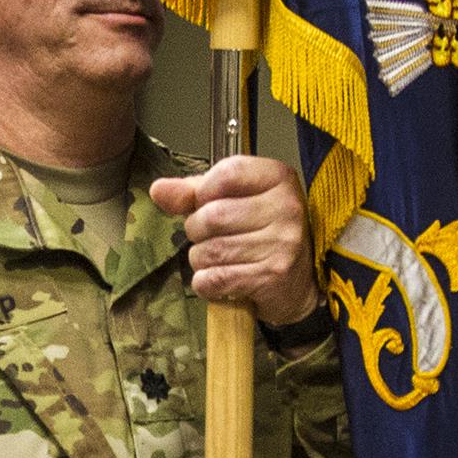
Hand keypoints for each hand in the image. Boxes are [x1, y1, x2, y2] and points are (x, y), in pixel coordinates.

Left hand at [148, 156, 318, 327]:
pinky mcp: (274, 276)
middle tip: (212, 238)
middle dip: (198, 231)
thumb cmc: (262, 234)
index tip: (207, 204)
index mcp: (278, 178)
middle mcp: (286, 207)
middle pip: (213, 215)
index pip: (226, 173)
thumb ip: (194, 193)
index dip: (204, 193)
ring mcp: (283, 243)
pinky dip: (207, 284)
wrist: (298, 281)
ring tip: (220, 260)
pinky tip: (221, 280)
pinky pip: (216, 279)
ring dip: (201, 260)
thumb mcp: (232, 201)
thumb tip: (158, 190)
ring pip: (210, 250)